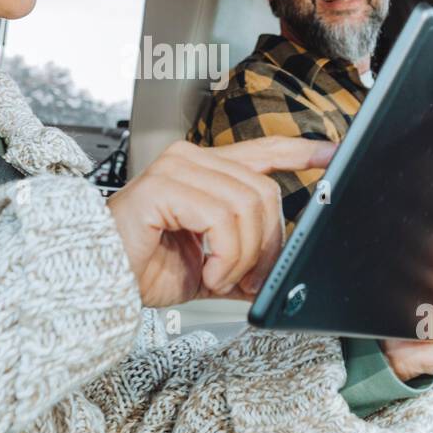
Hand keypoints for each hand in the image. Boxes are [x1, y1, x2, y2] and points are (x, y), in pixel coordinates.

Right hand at [106, 137, 335, 306]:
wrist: (100, 281)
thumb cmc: (142, 268)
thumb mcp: (212, 263)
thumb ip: (246, 255)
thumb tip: (282, 266)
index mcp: (205, 171)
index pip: (263, 151)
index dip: (301, 152)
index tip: (332, 155)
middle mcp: (191, 159)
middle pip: (265, 191)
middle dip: (266, 244)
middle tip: (249, 279)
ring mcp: (177, 168)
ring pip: (248, 205)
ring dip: (242, 255)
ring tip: (219, 277)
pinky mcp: (163, 185)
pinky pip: (221, 217)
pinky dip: (224, 255)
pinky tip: (206, 272)